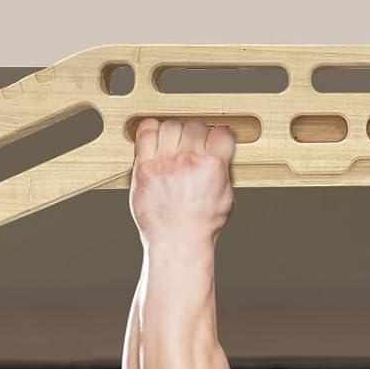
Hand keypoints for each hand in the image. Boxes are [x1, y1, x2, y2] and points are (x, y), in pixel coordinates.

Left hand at [130, 118, 235, 248]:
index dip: (218, 137)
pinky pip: (146, 132)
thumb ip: (222, 173)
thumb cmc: (201, 226)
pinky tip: (156, 140)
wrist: (177, 242)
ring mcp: (164, 163)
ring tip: (174, 146)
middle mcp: (189, 161)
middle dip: (196, 134)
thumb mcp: (225, 199)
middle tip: (193, 147)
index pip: (221, 133)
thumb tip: (220, 157)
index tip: (214, 143)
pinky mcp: (144, 166)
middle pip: (195, 125)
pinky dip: (151, 131)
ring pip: (170, 126)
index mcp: (213, 168)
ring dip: (174, 133)